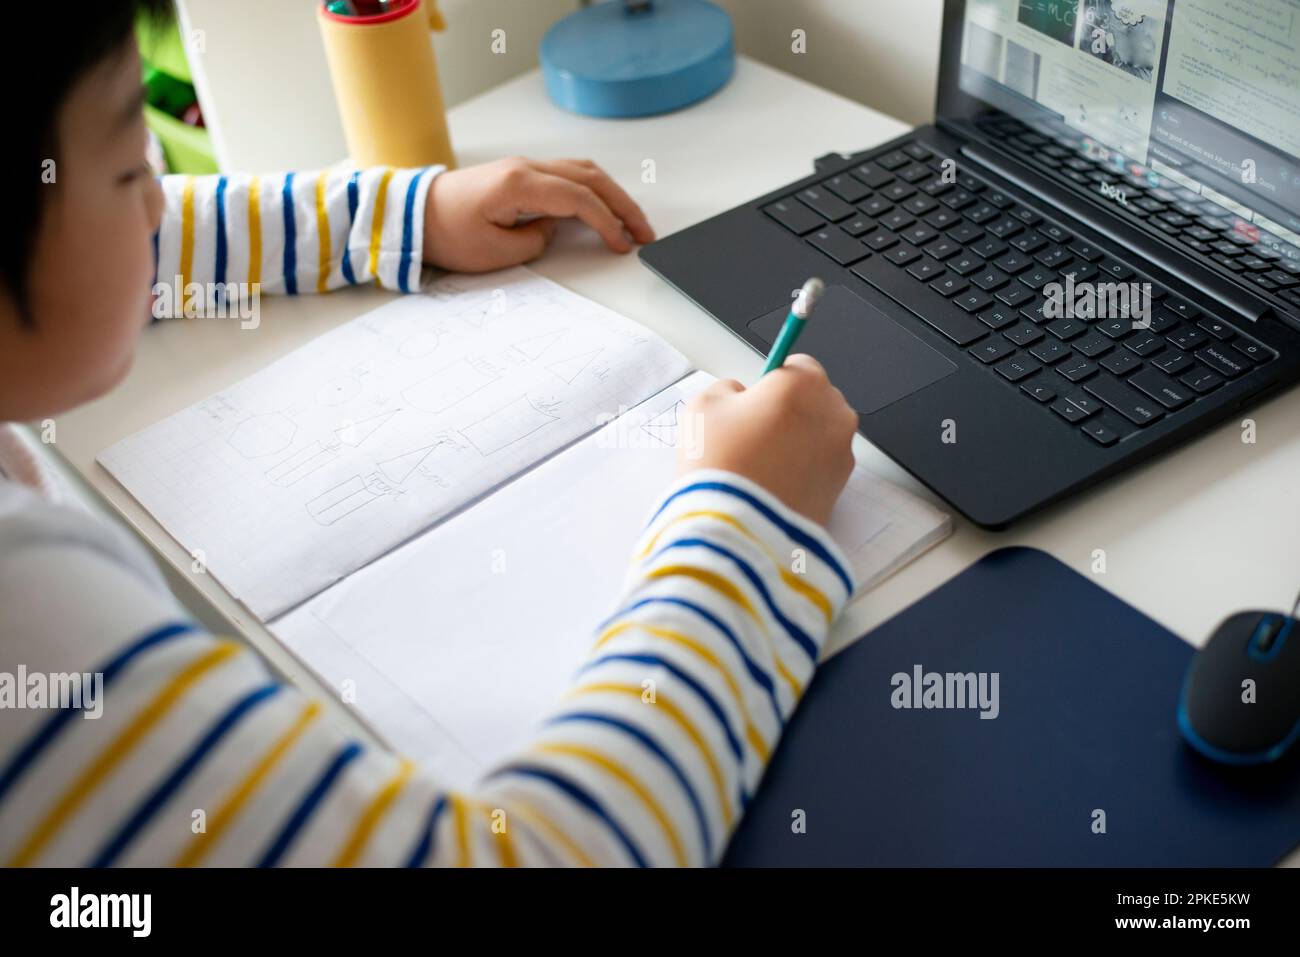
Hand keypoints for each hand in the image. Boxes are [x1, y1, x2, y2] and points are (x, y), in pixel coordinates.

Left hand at [422, 157, 654, 271]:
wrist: (413, 215)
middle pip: (590, 178)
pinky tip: (604, 207)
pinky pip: (567, 174)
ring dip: (612, 194)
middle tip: (645, 232)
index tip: (623, 245)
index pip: (579, 198)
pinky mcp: (521, 174)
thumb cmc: (445, 233)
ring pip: (582, 171)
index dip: (607, 222)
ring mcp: (524, 166)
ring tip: (631, 222)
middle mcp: (525, 167)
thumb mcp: (492, 252)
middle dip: (623, 205)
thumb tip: (554, 229)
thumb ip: (534, 240)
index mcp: (519, 183)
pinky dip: (593, 189)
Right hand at [676, 355, 858, 526]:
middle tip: (753, 434)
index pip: (798, 365)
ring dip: (798, 441)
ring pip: (820, 435)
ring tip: (761, 464)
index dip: (772, 382)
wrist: (738, 527)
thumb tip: (739, 396)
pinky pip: (822, 467)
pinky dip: (804, 471)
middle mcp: (834, 414)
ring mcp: (842, 453)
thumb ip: (726, 389)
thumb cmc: (722, 464)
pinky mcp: (841, 487)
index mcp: (804, 384)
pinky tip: (774, 484)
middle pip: (814, 400)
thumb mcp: (703, 406)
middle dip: (789, 411)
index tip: (757, 399)